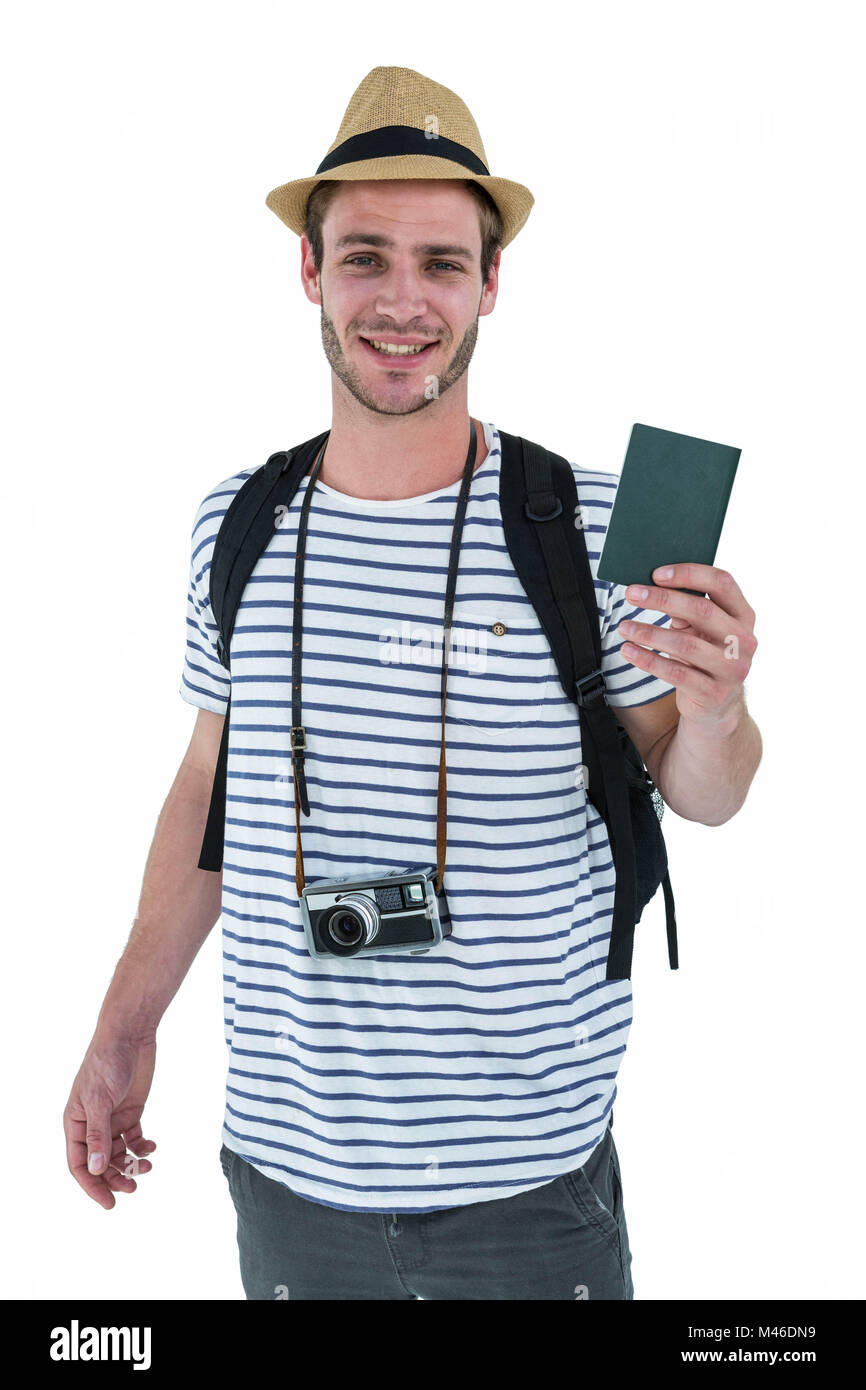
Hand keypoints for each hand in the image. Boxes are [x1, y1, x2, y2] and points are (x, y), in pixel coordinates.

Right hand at [63, 1034, 156, 1209]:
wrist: (129, 1035)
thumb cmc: (106, 1063)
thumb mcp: (100, 1100)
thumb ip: (98, 1135)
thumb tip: (97, 1169)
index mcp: (75, 1123)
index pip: (79, 1164)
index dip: (93, 1186)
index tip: (109, 1204)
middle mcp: (92, 1125)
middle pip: (101, 1163)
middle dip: (116, 1178)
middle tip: (134, 1187)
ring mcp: (112, 1119)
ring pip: (119, 1153)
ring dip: (132, 1163)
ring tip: (149, 1165)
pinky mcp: (131, 1111)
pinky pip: (134, 1138)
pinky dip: (142, 1146)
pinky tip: (151, 1146)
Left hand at [618, 563, 757, 731]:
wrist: (716, 705)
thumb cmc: (703, 655)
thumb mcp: (701, 628)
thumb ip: (687, 606)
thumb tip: (649, 584)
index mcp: (743, 615)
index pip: (722, 583)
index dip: (689, 574)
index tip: (656, 573)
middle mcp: (744, 640)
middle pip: (702, 611)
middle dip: (662, 599)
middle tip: (631, 594)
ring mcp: (732, 669)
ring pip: (686, 644)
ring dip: (649, 632)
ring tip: (624, 627)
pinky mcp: (714, 693)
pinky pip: (676, 674)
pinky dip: (648, 660)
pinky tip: (628, 650)